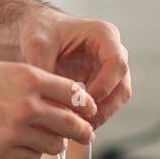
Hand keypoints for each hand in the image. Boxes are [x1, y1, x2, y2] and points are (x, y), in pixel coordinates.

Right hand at [0, 56, 96, 158]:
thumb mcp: (4, 71)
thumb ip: (35, 88)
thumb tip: (66, 106)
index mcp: (29, 78)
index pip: (75, 95)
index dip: (86, 105)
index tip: (89, 111)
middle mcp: (26, 105)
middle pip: (71, 124)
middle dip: (82, 131)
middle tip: (86, 135)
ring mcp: (13, 131)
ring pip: (53, 145)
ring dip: (53, 143)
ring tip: (47, 138)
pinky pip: (30, 157)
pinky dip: (31, 153)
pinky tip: (21, 144)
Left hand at [18, 7, 131, 128]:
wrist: (38, 30)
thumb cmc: (40, 30)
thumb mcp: (37, 44)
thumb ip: (43, 70)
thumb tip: (48, 103)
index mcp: (104, 34)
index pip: (116, 64)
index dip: (104, 86)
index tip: (83, 103)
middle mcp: (113, 51)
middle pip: (122, 86)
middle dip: (104, 108)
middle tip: (82, 124)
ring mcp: (110, 68)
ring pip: (117, 98)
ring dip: (101, 115)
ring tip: (77, 128)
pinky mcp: (103, 82)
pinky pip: (106, 103)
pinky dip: (94, 115)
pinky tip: (74, 124)